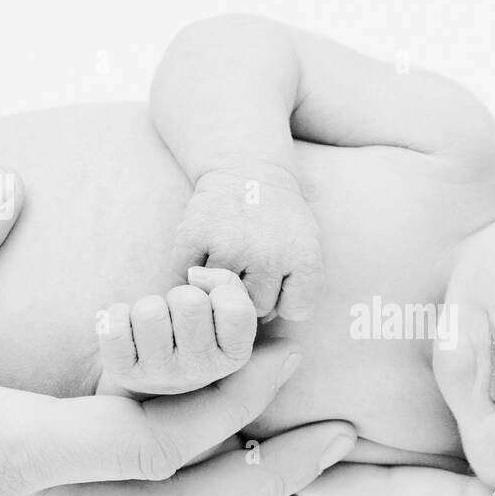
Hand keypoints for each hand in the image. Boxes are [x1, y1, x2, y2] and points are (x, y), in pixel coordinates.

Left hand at [96, 266, 256, 398]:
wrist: (154, 377)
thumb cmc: (195, 331)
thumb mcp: (224, 312)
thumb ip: (227, 285)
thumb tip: (193, 274)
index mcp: (233, 356)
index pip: (235, 309)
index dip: (220, 293)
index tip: (211, 304)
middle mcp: (200, 371)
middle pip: (189, 302)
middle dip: (179, 295)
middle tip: (177, 314)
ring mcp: (161, 375)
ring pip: (149, 311)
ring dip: (148, 306)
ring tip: (153, 323)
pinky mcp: (124, 373)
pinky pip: (114, 327)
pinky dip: (116, 316)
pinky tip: (128, 328)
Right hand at [172, 167, 321, 320]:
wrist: (247, 168)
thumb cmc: (279, 218)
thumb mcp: (308, 247)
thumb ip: (299, 289)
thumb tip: (256, 327)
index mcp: (304, 258)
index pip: (294, 311)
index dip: (283, 299)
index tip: (277, 278)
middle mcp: (269, 254)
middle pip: (256, 308)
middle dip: (251, 294)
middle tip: (248, 269)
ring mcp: (229, 245)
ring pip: (220, 300)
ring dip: (219, 287)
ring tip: (225, 261)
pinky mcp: (194, 236)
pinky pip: (186, 280)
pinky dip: (189, 276)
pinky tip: (201, 258)